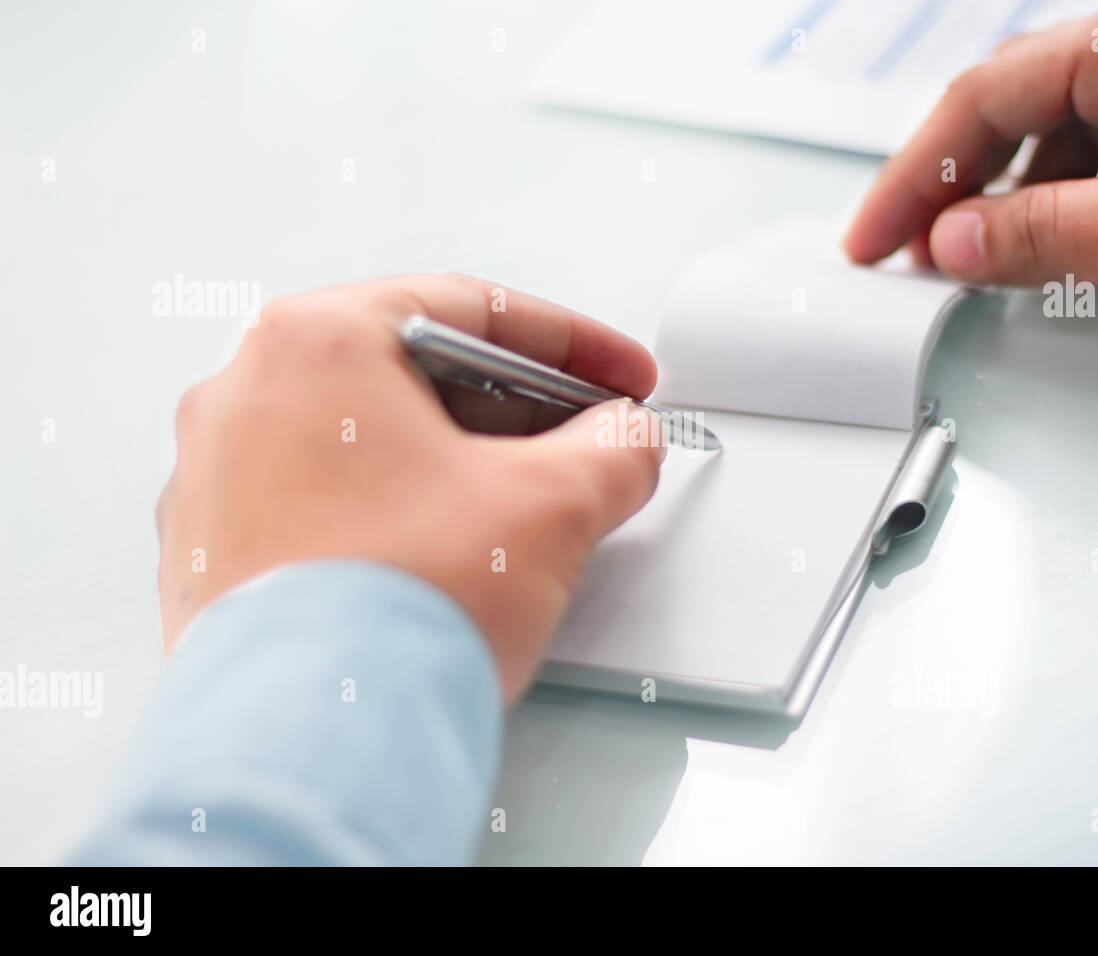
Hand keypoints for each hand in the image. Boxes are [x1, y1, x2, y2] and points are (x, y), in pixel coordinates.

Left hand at [155, 275, 663, 699]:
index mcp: (315, 342)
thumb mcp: (551, 507)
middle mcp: (245, 393)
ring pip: (368, 439)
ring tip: (526, 504)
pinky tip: (454, 553)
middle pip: (416, 373)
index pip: (472, 311)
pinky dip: (398, 510)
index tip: (620, 374)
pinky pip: (327, 500)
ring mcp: (220, 474)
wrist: (312, 743)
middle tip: (582, 439)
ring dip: (458, 460)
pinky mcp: (217, 550)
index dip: (573, 344)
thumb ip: (613, 449)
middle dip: (517, 408)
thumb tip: (625, 440)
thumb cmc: (390, 614)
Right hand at [844, 0, 1097, 333]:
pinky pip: (1093, 168)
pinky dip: (1050, 213)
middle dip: (949, 184)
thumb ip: (1047, 234)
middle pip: (1010, 110)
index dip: (916, 172)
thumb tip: (956, 242)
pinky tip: (1038, 251)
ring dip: (998, 203)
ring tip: (965, 260)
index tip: (875, 234)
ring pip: (1049, 142)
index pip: (988, 96)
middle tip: (902, 250)